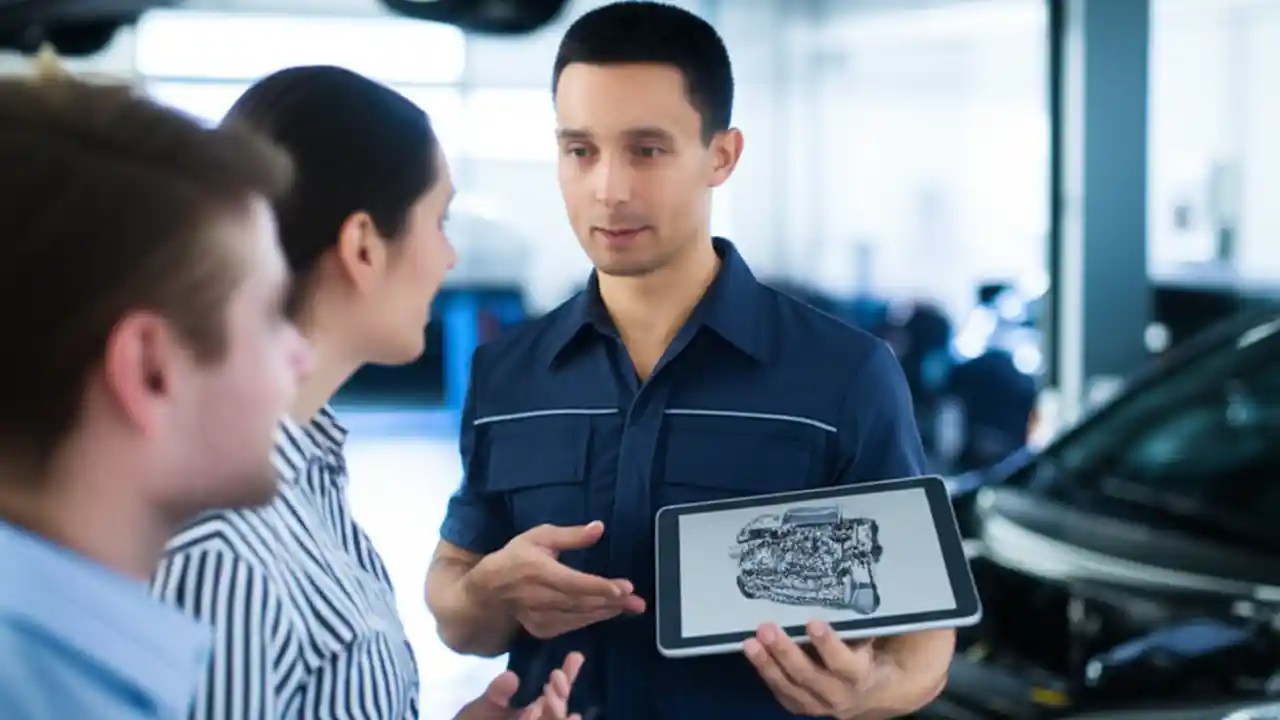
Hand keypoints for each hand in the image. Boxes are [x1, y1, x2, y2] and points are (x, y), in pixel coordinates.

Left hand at [454, 651, 585, 719]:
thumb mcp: (484, 706)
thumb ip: (497, 692)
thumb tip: (512, 677)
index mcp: (535, 706)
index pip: (557, 688)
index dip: (568, 673)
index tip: (575, 656)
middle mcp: (542, 718)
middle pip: (560, 705)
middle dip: (561, 690)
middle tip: (555, 676)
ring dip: (557, 711)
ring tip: (549, 700)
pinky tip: (573, 717)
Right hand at [468, 521, 645, 638]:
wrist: (488, 592)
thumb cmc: (516, 557)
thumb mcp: (539, 537)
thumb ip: (571, 536)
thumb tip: (599, 528)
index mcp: (539, 572)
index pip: (574, 583)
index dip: (600, 587)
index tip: (624, 588)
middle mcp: (540, 598)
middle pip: (582, 602)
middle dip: (612, 602)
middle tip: (637, 602)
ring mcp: (540, 617)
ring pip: (580, 616)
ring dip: (606, 612)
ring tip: (630, 607)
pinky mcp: (542, 630)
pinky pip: (572, 625)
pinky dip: (591, 619)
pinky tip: (608, 612)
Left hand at [744, 622, 894, 719]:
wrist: (884, 694)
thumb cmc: (885, 655)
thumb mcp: (888, 640)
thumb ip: (873, 621)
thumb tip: (860, 580)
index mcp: (863, 676)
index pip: (845, 664)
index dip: (829, 646)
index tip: (813, 623)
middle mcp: (841, 696)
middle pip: (810, 677)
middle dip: (786, 653)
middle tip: (767, 628)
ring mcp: (821, 704)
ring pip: (791, 688)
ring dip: (768, 665)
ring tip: (749, 643)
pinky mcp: (806, 706)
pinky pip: (784, 693)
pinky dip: (768, 674)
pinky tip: (753, 654)